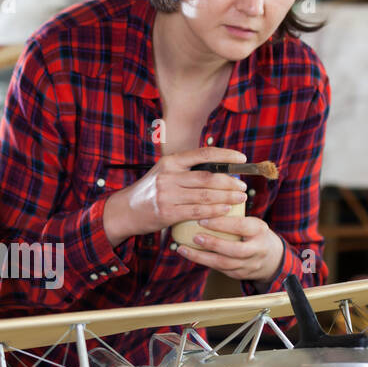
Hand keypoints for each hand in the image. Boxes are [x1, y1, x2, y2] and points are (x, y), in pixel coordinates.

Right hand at [103, 146, 249, 245]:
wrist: (124, 210)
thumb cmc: (149, 192)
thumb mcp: (163, 173)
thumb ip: (184, 170)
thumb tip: (216, 169)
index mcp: (170, 162)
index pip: (203, 154)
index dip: (225, 155)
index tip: (241, 159)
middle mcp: (169, 176)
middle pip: (208, 177)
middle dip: (230, 181)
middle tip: (243, 185)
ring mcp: (167, 195)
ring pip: (205, 195)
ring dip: (227, 197)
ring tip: (241, 197)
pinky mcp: (167, 213)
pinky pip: (197, 212)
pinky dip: (214, 211)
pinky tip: (225, 210)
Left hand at [176, 214, 284, 281]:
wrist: (271, 258)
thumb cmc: (254, 233)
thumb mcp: (251, 222)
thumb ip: (234, 215)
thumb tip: (206, 196)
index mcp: (259, 230)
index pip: (240, 226)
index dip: (221, 224)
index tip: (202, 219)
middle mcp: (256, 249)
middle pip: (234, 249)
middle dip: (213, 243)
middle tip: (194, 237)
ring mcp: (249, 264)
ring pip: (224, 264)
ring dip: (201, 257)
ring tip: (183, 249)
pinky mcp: (239, 275)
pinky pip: (219, 269)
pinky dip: (203, 262)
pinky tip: (190, 255)